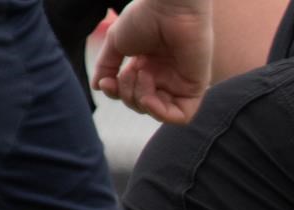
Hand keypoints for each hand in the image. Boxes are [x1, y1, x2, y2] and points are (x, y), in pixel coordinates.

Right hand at [94, 0, 214, 125]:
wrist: (167, 8)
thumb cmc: (144, 18)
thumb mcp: (117, 43)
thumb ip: (106, 66)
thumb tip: (98, 87)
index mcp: (146, 66)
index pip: (130, 93)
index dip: (116, 93)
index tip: (107, 82)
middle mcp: (163, 76)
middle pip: (142, 105)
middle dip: (128, 95)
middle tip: (129, 72)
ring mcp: (179, 83)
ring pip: (159, 112)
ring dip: (141, 100)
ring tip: (141, 74)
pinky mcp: (195, 87)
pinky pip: (181, 116)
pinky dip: (161, 113)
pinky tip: (149, 99)